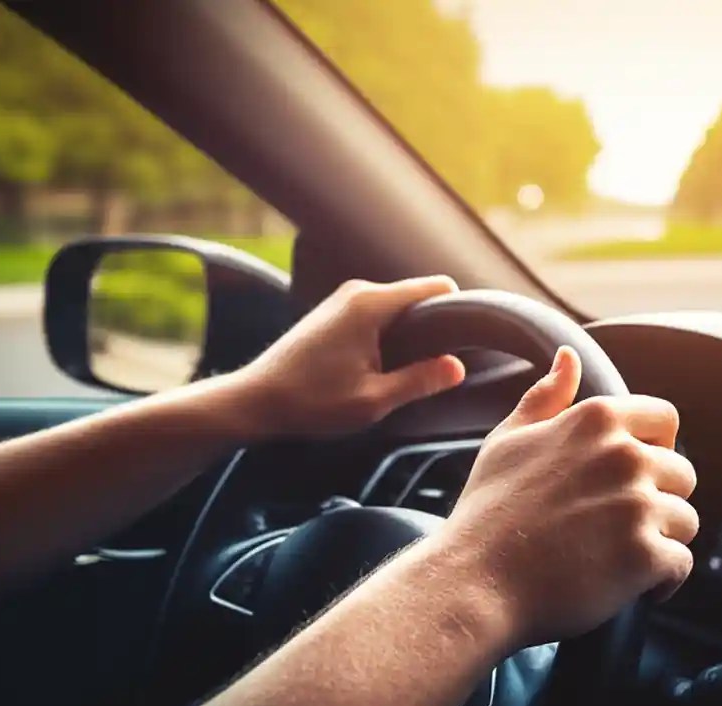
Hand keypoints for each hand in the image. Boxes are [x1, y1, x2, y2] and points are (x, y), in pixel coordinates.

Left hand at [231, 276, 465, 438]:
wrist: (255, 400)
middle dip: (432, 330)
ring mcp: (344, 300)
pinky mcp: (334, 312)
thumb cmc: (310, 401)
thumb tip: (457, 367)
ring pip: (398, 309)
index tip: (466, 343)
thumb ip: (420, 380)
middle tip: (432, 372)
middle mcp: (359, 291)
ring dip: (408, 337)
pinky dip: (388, 337)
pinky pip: (378, 315)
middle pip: (419, 298)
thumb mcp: (374, 400)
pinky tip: (378, 370)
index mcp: (372, 304)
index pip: (437, 288)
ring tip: (403, 374)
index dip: (459, 312)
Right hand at [440, 347, 698, 647]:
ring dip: (661, 540)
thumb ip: (546, 396)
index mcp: (596, 420)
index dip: (656, 448)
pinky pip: (681, 564)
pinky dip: (663, 580)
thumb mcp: (508, 440)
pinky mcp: (645, 556)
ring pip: (685, 520)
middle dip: (659, 499)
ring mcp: (637, 506)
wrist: (474, 581)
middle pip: (681, 473)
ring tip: (620, 556)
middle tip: (618, 525)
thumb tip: (569, 356)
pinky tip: (633, 585)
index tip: (635, 474)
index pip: (666, 419)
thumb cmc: (486, 513)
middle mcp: (624, 456)